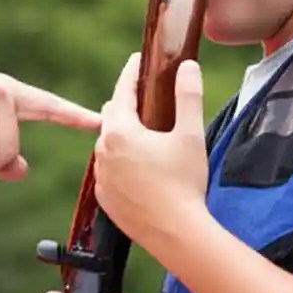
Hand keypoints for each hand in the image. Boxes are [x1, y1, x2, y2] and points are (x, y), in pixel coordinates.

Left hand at [93, 53, 209, 248]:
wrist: (176, 233)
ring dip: (122, 134)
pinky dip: (120, 162)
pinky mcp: (105, 198)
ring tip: (141, 129)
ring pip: (108, 145)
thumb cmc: (184, 183)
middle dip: (126, 103)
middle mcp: (103, 151)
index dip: (132, 73)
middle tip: (144, 94)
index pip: (122, 91)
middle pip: (112, 117)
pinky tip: (136, 164)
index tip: (138, 59)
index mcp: (120, 131)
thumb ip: (188, 97)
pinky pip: (109, 170)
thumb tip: (187, 66)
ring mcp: (101, 176)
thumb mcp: (190, 135)